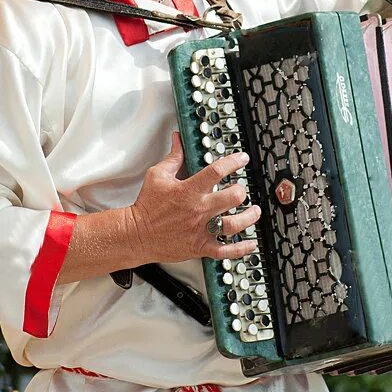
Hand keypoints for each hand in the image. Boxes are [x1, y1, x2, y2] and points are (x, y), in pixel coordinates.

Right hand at [127, 133, 259, 263]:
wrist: (136, 234)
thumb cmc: (147, 206)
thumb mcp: (157, 176)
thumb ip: (173, 157)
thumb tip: (178, 140)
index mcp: (189, 190)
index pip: (216, 171)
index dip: (233, 161)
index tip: (242, 158)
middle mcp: (198, 210)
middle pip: (231, 198)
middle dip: (241, 191)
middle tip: (242, 189)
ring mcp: (200, 229)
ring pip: (233, 224)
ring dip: (249, 217)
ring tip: (255, 212)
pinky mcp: (199, 247)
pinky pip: (225, 251)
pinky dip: (241, 249)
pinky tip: (251, 243)